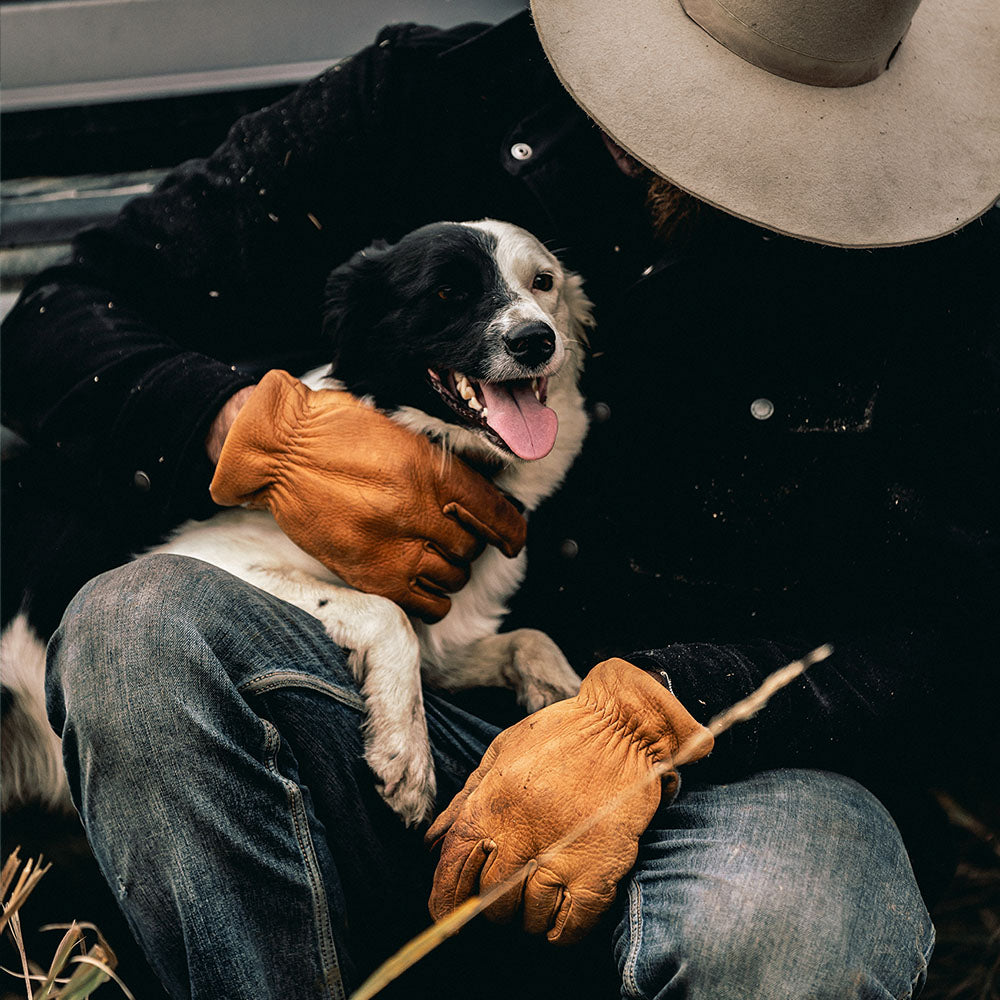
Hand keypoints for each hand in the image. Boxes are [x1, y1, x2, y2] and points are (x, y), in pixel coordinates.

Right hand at [209, 369, 525, 620]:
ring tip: (431, 556)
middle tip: (451, 535)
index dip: (511, 531)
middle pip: (471, 547)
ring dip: (449, 570)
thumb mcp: (401, 435)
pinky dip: (432, 599)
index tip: (513, 539)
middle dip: (468, 544)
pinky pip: (424, 603)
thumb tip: (477, 497)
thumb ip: (440, 468)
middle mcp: (418, 511)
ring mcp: (393, 547)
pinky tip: (422, 583)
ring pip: (452, 577)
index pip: (495, 514)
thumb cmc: (336, 434)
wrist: (279, 451)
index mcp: (431, 471)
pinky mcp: (369, 574)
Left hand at [426, 659, 713, 943]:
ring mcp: (562, 853)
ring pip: (529, 917)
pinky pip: (570, 925)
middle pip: (490, 900)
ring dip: (529, 916)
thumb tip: (432, 844)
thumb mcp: (500, 753)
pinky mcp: (599, 868)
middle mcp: (522, 832)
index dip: (444, 898)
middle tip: (506, 892)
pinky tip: (559, 916)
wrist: (623, 725)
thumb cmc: (559, 736)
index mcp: (492, 802)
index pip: (452, 867)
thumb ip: (465, 800)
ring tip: (538, 896)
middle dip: (492, 905)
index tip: (447, 913)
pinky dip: (561, 932)